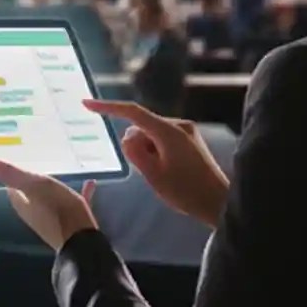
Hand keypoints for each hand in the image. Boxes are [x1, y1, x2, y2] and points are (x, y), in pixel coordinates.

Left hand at [0, 160, 97, 250]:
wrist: (83, 242)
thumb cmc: (57, 210)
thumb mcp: (33, 185)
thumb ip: (9, 174)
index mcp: (24, 205)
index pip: (13, 188)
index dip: (14, 177)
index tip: (16, 164)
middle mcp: (36, 215)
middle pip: (31, 196)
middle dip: (33, 183)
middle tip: (38, 167)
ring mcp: (54, 221)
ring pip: (51, 201)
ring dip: (55, 190)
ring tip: (64, 177)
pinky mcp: (72, 224)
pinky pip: (74, 205)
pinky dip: (79, 194)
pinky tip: (90, 184)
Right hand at [83, 99, 229, 227]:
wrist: (219, 202)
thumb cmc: (186, 192)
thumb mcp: (153, 176)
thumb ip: (135, 153)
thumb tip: (127, 137)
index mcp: (168, 132)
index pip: (132, 112)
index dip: (108, 108)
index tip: (87, 104)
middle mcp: (179, 125)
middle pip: (142, 127)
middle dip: (137, 146)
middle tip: (150, 173)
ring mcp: (187, 130)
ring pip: (152, 134)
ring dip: (148, 151)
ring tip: (163, 175)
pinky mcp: (190, 138)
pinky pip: (163, 139)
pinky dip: (158, 151)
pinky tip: (170, 171)